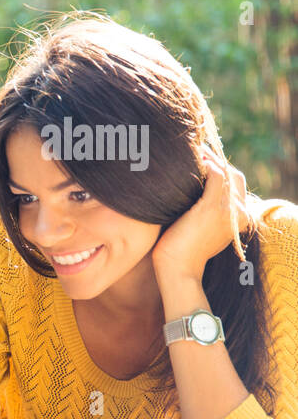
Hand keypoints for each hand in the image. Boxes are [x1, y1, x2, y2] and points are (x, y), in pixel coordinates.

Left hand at [151, 148, 247, 283]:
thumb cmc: (181, 250)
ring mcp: (229, 210)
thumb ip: (204, 210)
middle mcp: (240, 212)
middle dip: (215, 159)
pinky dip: (206, 164)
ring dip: (209, 158)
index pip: (235, 184)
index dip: (220, 168)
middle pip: (234, 175)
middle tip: (196, 149)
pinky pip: (216, 175)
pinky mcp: (213, 208)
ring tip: (191, 151)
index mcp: (240, 218)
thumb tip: (189, 189)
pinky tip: (193, 160)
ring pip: (225, 172)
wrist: (178, 269)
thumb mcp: (199, 227)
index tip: (202, 158)